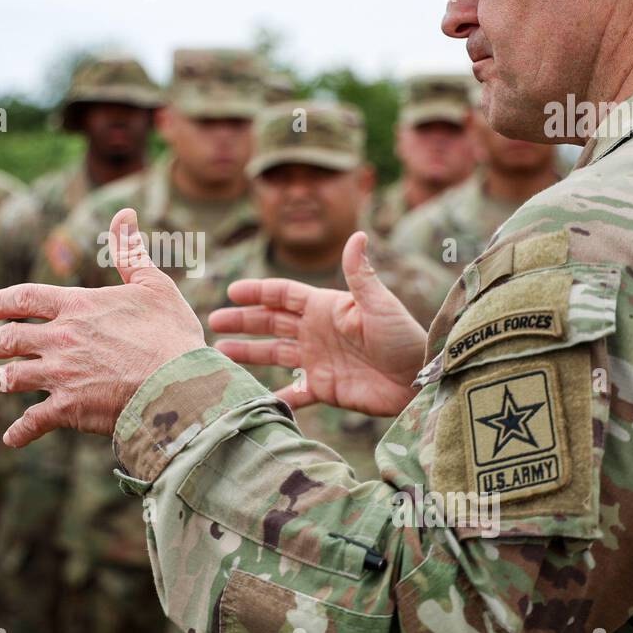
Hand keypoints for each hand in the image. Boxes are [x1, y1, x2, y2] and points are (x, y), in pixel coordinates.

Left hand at [0, 208, 204, 446]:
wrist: (178, 384)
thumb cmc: (172, 333)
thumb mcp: (153, 284)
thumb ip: (130, 251)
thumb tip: (124, 214)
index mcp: (78, 306)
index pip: (26, 299)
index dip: (2, 302)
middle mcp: (61, 339)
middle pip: (9, 339)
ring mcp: (60, 375)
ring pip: (11, 377)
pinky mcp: (68, 409)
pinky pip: (34, 420)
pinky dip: (21, 431)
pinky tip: (10, 438)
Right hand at [208, 231, 426, 416]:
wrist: (419, 379)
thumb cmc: (402, 337)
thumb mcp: (379, 304)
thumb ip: (360, 274)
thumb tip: (358, 234)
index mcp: (325, 307)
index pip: (283, 295)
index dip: (257, 292)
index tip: (232, 292)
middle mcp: (317, 332)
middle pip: (271, 323)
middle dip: (243, 321)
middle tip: (213, 322)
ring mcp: (318, 360)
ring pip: (274, 355)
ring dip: (247, 353)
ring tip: (219, 352)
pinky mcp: (324, 389)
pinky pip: (292, 394)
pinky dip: (273, 396)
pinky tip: (249, 397)